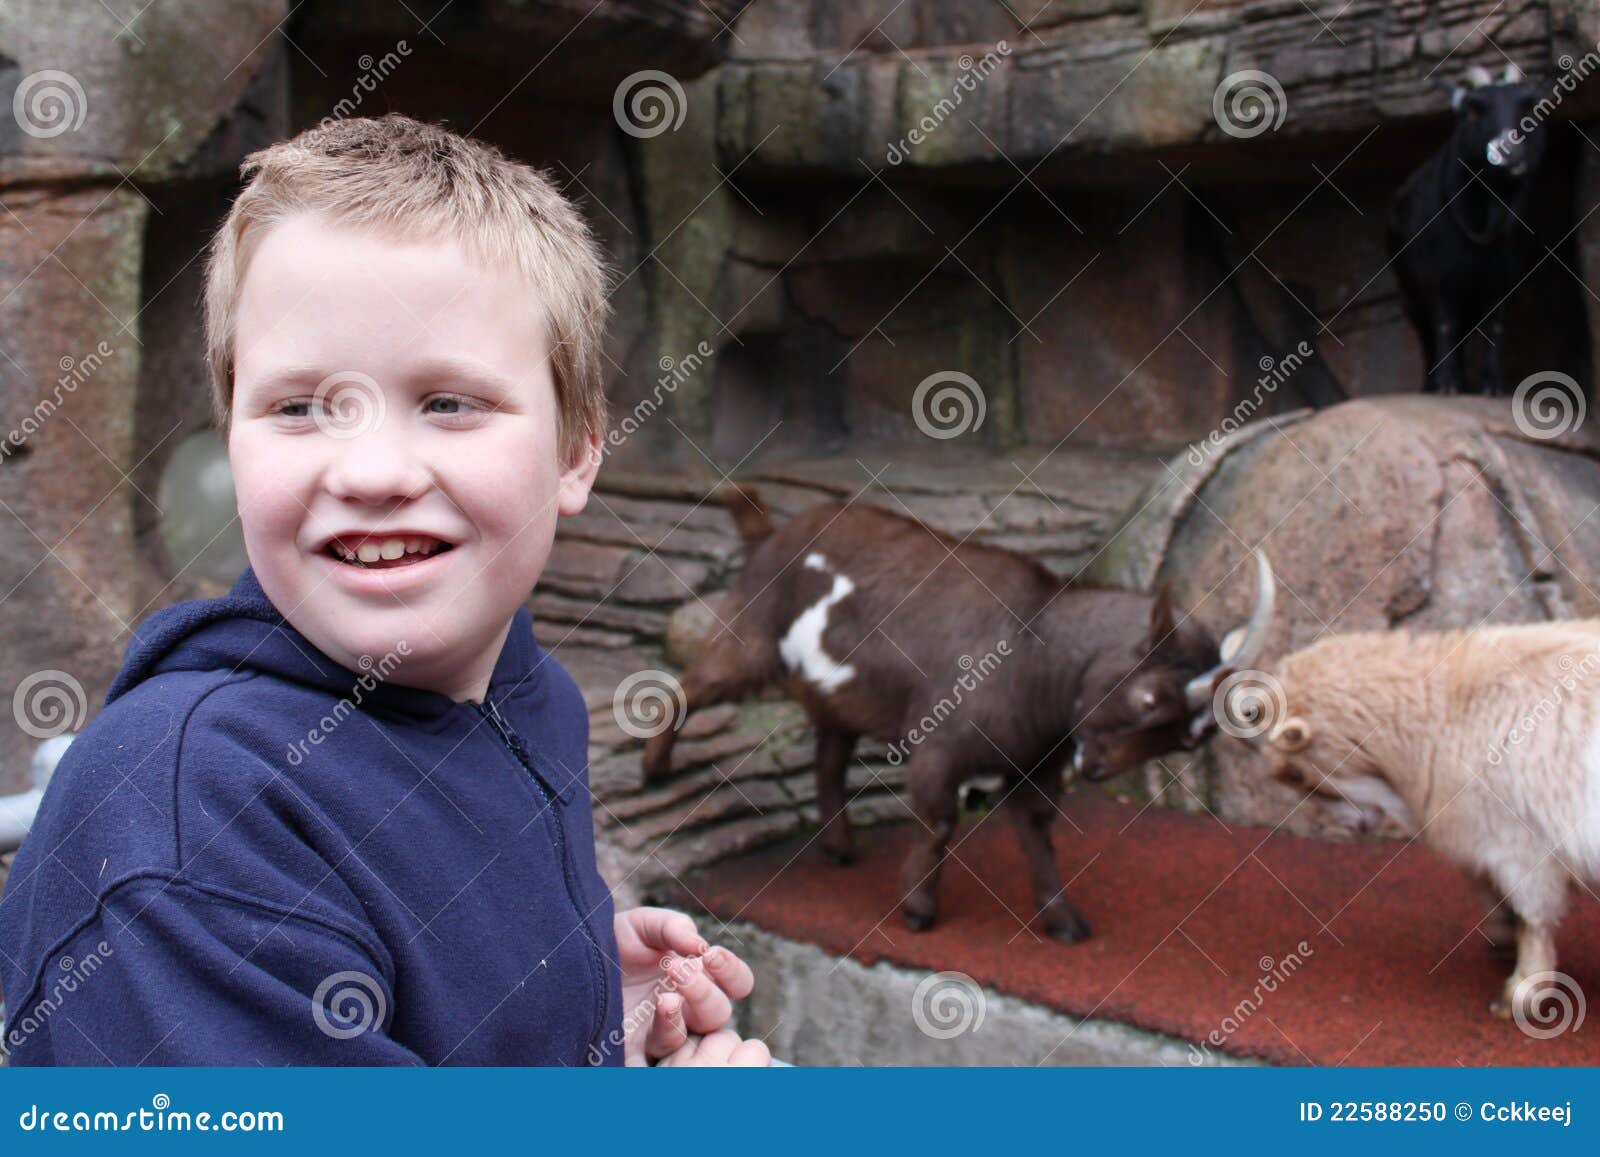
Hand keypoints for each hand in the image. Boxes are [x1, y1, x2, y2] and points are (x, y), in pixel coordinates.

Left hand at [614, 907, 756, 1065]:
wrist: (569, 961)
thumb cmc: (614, 942)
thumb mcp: (641, 925)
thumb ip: (672, 927)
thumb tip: (699, 945)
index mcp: (699, 977)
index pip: (737, 983)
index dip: (731, 971)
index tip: (710, 955)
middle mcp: (688, 1009)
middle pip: (718, 1014)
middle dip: (702, 991)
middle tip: (676, 970)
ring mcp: (662, 1034)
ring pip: (690, 1043)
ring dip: (679, 1021)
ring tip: (663, 1001)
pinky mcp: (633, 1054)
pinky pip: (651, 1070)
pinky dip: (654, 1065)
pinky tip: (643, 1038)